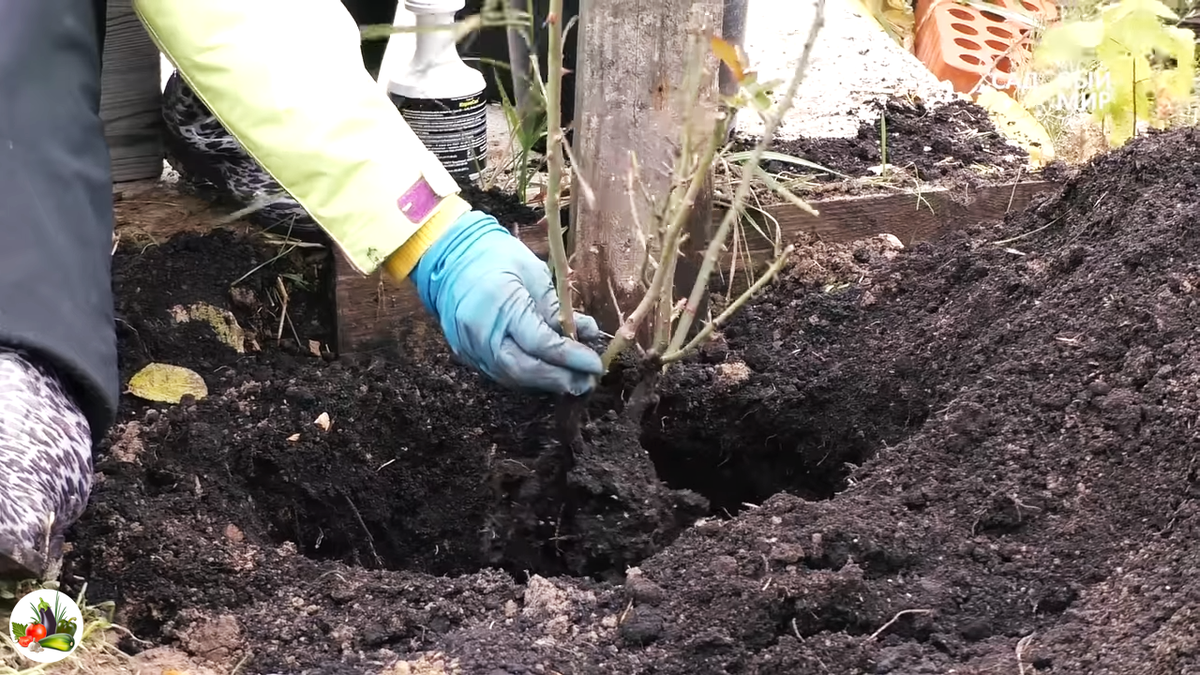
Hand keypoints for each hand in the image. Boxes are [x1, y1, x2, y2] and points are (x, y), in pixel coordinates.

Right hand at [411, 210, 604, 394]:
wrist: (450, 257)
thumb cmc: (496, 257)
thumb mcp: (534, 273)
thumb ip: (558, 309)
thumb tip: (587, 333)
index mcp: (500, 305)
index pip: (542, 344)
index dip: (572, 358)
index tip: (595, 365)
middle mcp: (481, 333)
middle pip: (525, 369)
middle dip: (560, 380)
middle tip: (587, 382)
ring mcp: (470, 347)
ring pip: (512, 378)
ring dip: (545, 383)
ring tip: (573, 382)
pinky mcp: (467, 355)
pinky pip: (500, 374)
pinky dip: (526, 378)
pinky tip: (547, 375)